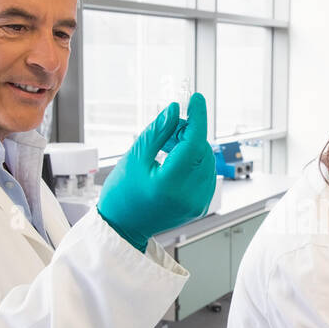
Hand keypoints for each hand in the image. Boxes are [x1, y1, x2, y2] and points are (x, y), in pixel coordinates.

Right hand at [97, 93, 216, 250]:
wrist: (122, 227)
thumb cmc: (122, 194)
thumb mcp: (135, 157)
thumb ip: (158, 132)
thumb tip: (175, 111)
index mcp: (170, 185)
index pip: (194, 143)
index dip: (197, 118)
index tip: (196, 100)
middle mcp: (188, 196)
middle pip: (202, 151)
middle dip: (189, 133)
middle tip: (169, 129)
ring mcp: (196, 203)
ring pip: (206, 162)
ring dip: (191, 147)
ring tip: (167, 146)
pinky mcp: (199, 206)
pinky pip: (205, 175)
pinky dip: (194, 162)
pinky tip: (175, 160)